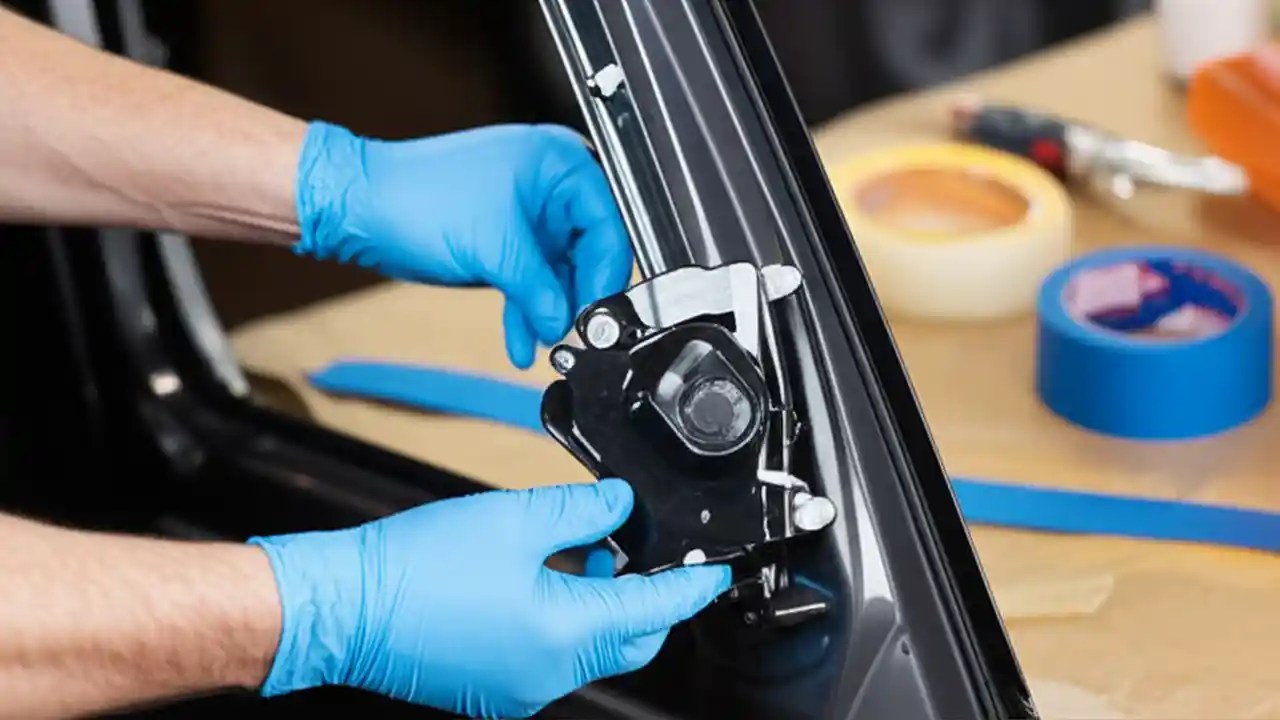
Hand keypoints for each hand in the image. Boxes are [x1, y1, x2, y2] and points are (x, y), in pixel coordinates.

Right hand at [247, 480, 729, 718]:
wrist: (339, 606)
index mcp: (563, 636)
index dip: (692, 585)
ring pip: (590, 648)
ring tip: (591, 551)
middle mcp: (547, 675)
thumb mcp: (514, 519)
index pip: (655, 610)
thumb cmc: (413, 569)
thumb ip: (582, 511)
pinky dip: (566, 621)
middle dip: (649, 596)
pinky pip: (551, 657)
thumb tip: (622, 505)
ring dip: (604, 604)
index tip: (716, 572)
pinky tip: (547, 580)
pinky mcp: (491, 687)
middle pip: (630, 638)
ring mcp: (517, 688)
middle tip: (648, 550)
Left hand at [292, 121, 633, 368]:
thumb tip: (567, 321)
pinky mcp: (510, 236)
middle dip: (575, 298)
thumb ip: (541, 290)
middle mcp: (552, 183)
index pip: (608, 227)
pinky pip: (533, 277)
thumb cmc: (418, 198)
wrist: (360, 206)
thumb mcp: (496, 250)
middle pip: (588, 252)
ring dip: (549, 310)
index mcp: (560, 163)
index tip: (596, 316)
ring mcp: (531, 211)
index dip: (604, 277)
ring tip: (544, 342)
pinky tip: (523, 341)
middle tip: (574, 334)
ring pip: (559, 271)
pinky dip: (528, 307)